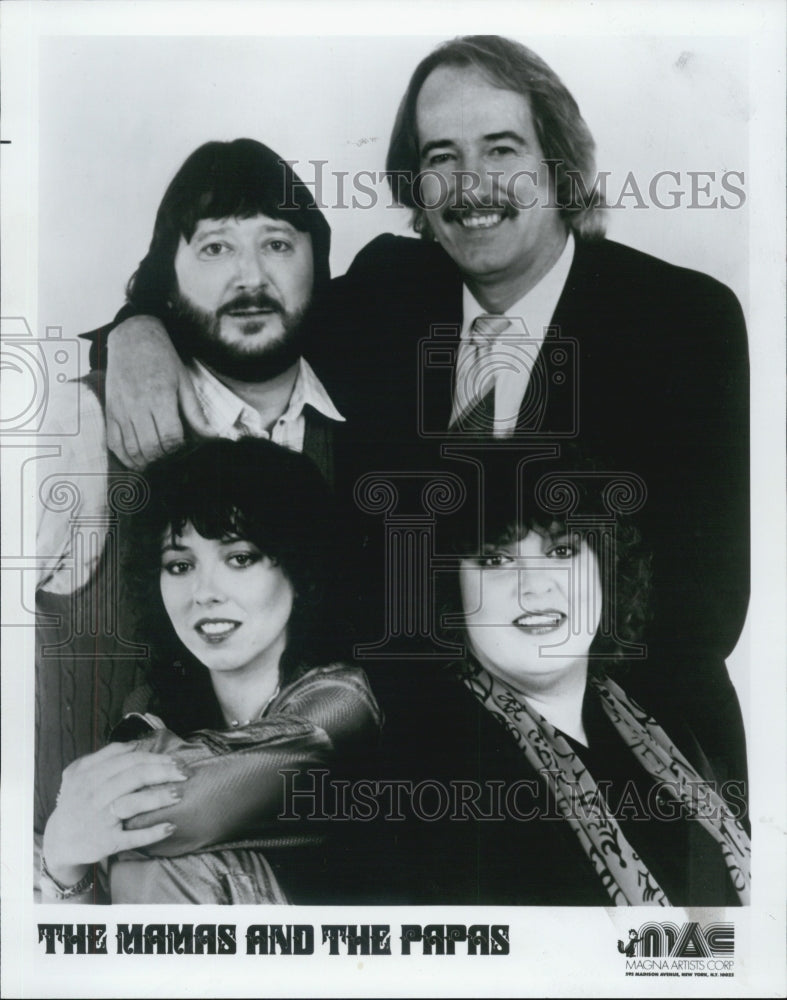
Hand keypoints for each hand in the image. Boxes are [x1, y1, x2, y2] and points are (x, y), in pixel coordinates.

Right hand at [42, 742, 188, 886]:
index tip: (176, 759)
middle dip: (163, 772)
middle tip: (185, 772)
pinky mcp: (106, 842)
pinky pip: (132, 837)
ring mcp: (100, 819)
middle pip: (134, 777)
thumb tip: (135, 745)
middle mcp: (95, 795)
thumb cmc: (76, 801)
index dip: (155, 758)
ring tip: (179, 794)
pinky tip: (170, 826)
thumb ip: (105, 755)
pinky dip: (151, 833)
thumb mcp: (80, 773)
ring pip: (133, 804)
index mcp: (90, 775)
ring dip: (158, 798)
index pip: (129, 760)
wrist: (59, 839)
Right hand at [105, 316, 212, 468]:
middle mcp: (137, 405)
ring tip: (158, 461)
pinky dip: (125, 457)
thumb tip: (212, 435)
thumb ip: (195, 412)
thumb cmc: (162, 359)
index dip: (179, 448)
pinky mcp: (110, 411)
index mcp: (160, 397)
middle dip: (164, 457)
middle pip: (151, 447)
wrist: (132, 338)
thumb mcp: (184, 381)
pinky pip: (114, 443)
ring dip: (147, 461)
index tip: (183, 446)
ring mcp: (121, 409)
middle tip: (172, 456)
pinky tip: (137, 461)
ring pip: (132, 449)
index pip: (170, 437)